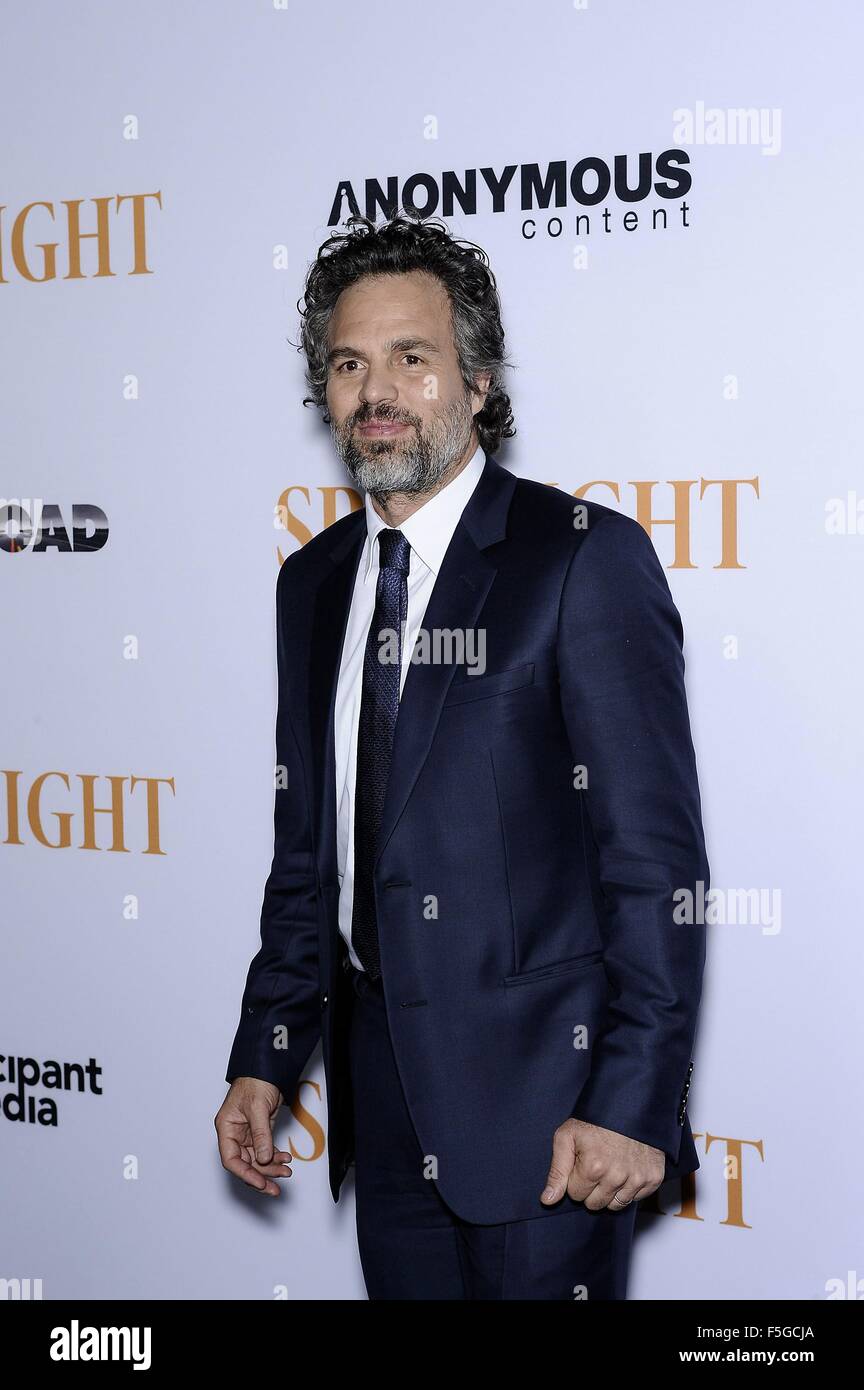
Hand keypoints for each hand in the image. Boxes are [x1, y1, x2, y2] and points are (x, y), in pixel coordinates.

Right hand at [215, 1077, 292, 1197]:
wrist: (267, 1068)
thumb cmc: (256, 1081)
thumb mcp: (258, 1107)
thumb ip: (260, 1134)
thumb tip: (263, 1158)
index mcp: (226, 1128)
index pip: (231, 1159)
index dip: (246, 1174)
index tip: (261, 1183)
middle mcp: (234, 1133)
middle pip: (245, 1163)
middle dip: (261, 1175)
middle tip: (276, 1187)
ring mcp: (247, 1133)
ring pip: (256, 1159)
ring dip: (271, 1167)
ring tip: (287, 1170)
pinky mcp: (259, 1131)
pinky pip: (264, 1150)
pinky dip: (274, 1156)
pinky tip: (285, 1158)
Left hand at [541, 1118, 664, 1211]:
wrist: (629, 1104)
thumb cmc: (595, 1120)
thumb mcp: (567, 1136)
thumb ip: (557, 1171)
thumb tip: (548, 1200)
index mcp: (593, 1168)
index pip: (575, 1195)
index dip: (576, 1178)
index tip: (582, 1162)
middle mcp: (617, 1177)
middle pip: (595, 1204)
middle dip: (591, 1188)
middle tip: (596, 1165)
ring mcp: (637, 1179)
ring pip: (615, 1205)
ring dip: (610, 1191)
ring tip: (611, 1167)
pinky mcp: (653, 1178)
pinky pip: (635, 1199)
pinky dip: (629, 1188)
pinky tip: (626, 1169)